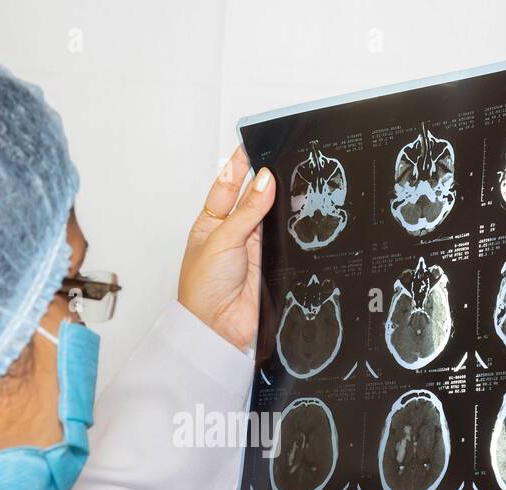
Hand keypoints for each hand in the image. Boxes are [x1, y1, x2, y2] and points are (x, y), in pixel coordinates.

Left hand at [178, 145, 275, 349]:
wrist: (217, 329)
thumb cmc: (203, 288)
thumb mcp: (222, 239)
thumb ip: (247, 209)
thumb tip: (265, 179)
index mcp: (210, 224)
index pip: (226, 186)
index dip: (239, 166)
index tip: (253, 145)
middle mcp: (232, 234)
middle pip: (253, 199)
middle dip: (265, 181)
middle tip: (282, 159)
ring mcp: (253, 249)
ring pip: (272, 218)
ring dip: (281, 204)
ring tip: (295, 181)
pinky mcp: (271, 265)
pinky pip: (286, 241)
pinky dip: (293, 229)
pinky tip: (301, 215)